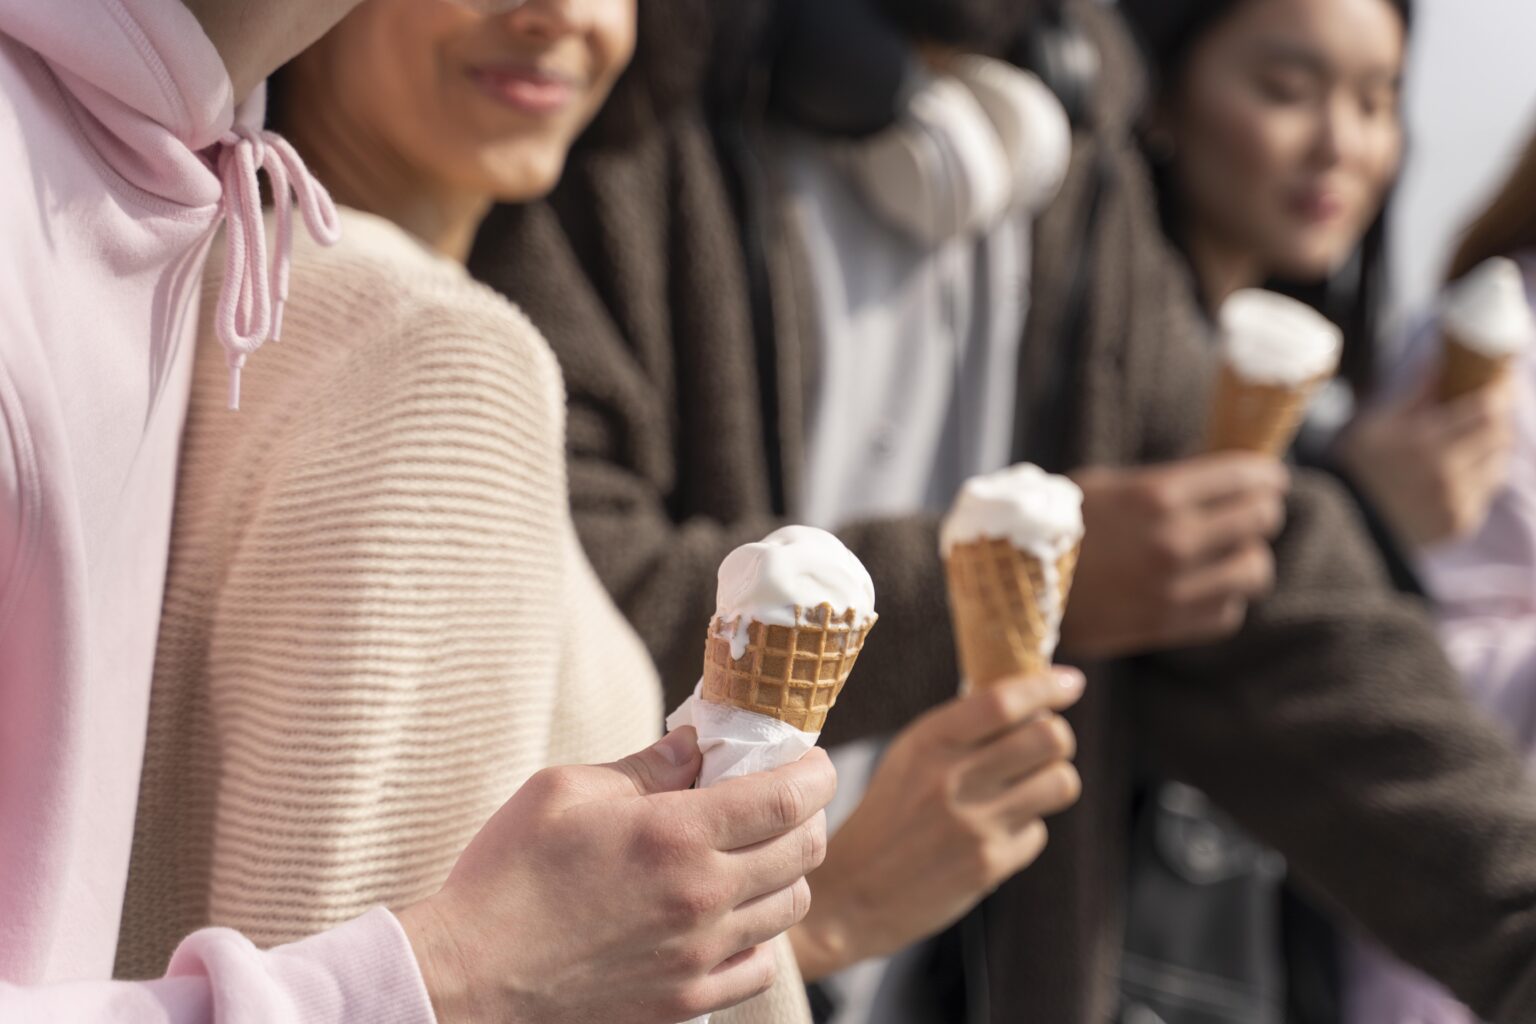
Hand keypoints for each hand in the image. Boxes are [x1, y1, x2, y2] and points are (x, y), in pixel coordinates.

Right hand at [397, 728, 835, 1023]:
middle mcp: (702, 898)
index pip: (788, 799)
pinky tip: (728, 917)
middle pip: (804, 851)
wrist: (467, 980)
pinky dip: (758, 936)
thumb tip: (695, 746)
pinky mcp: (683, 1003)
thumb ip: (644, 767)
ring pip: (789, 908)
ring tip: (754, 855)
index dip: (815, 773)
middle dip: (807, 815)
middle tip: (785, 801)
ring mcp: (698, 958)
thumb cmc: (507, 875)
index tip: (810, 761)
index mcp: (677, 836)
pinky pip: (757, 968)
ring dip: (786, 873)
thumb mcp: (565, 791)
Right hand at [789, 670, 1083, 980]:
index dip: (1046, 686)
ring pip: (1060, 782)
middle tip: (1044, 747)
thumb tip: (1029, 701)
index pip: (1003, 701)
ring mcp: (974, 823)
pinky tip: (993, 835)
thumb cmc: (889, 815)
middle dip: (1058, 738)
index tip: (1072, 682)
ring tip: (1026, 789)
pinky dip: (1025, 831)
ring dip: (1052, 782)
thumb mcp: (909, 757)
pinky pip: (1038, 832)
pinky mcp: (989, 864)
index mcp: (929, 741)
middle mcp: (952, 778)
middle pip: (1050, 737)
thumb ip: (961, 729)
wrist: (853, 892)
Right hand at [1061, 454, 1289, 657]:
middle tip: (1254, 511)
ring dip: (1248, 558)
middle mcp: (1173, 540)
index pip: (1246, 478)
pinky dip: (1225, 598)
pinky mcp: (1168, 625)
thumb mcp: (1111, 484)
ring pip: (1254, 570)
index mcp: (1157, 494)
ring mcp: (1173, 587)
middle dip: (1262, 511)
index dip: (1265, 475)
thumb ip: (1168, 482)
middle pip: (1261, 521)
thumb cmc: (1061, 526)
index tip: (1269, 478)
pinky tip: (1205, 586)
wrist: (1017, 586)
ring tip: (1232, 553)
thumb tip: (1228, 478)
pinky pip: (1228, 612)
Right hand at [1333, 373, 1514, 547]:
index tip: (1496, 383)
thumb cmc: (1353, 468)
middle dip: (1496, 420)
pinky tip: (1452, 476)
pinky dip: (1476, 479)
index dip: (1499, 393)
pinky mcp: (1459, 524)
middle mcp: (1447, 473)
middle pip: (1501, 436)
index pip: (1488, 410)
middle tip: (1484, 411)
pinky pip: (1484, 493)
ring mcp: (1456, 502)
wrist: (1340, 526)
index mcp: (1425, 442)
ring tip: (1466, 445)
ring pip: (1498, 466)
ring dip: (1489, 450)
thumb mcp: (1374, 423)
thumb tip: (1439, 357)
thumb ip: (1415, 393)